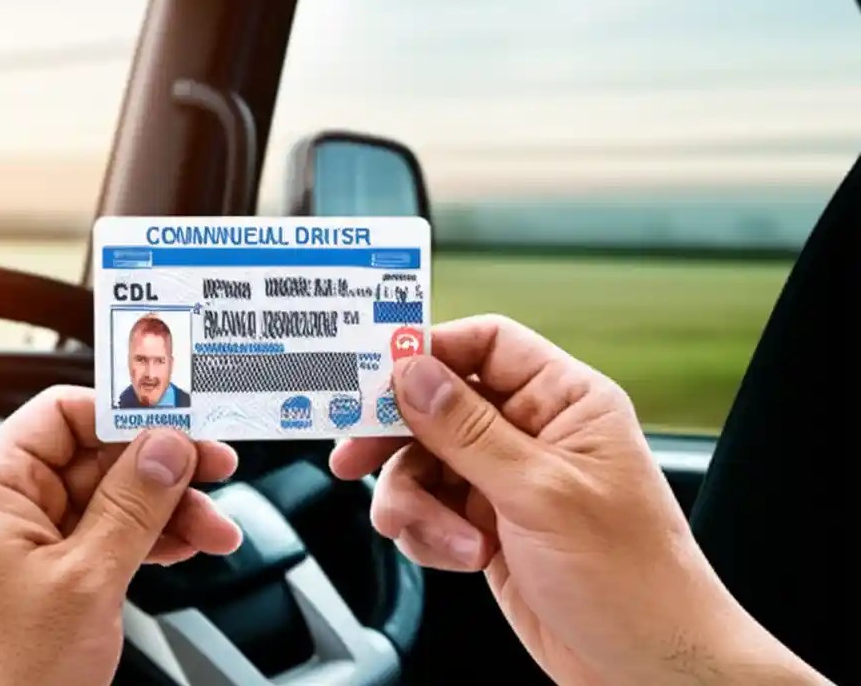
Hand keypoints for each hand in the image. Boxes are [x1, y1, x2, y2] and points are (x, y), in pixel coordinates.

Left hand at [0, 386, 241, 685]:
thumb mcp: (83, 580)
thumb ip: (131, 506)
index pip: (65, 413)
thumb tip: (167, 447)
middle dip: (162, 467)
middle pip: (96, 458)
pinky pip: (106, 542)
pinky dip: (149, 543)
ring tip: (215, 528)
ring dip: (167, 510)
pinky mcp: (48, 585)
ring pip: (110, 503)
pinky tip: (187, 548)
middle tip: (216, 470)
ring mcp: (29, 549)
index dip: (127, 412)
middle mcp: (8, 510)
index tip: (184, 419)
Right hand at [331, 316, 822, 684]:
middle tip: (354, 457)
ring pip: (424, 463)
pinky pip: (429, 509)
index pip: (486, 345)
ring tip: (438, 535)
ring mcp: (509, 482)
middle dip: (395, 436)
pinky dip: (426, 533)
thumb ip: (467, 430)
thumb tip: (414, 374)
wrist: (645, 668)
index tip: (375, 374)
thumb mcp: (540, 494)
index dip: (429, 351)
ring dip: (415, 501)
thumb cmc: (632, 580)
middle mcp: (535, 434)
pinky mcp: (489, 526)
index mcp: (566, 403)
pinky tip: (456, 556)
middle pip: (439, 405)